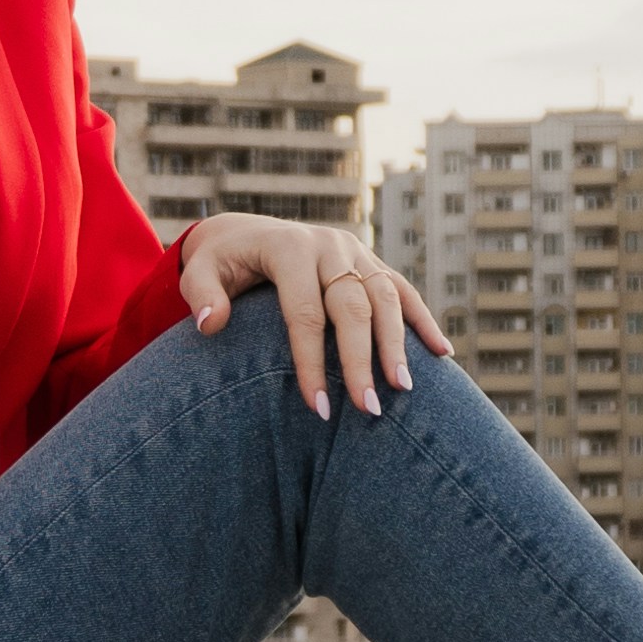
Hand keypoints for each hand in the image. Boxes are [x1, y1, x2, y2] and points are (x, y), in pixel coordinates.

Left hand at [174, 211, 451, 420]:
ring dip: (398, 343)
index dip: (312, 362)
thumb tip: (210, 324)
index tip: (317, 409)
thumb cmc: (223, 262)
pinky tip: (441, 354)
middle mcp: (329, 246)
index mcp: (289, 248)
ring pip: (385, 297)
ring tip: (404, 388)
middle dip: (361, 360)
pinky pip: (403, 290)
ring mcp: (355, 252)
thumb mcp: (201, 270)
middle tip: (369, 409)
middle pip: (352, 306)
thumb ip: (201, 294)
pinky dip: (423, 320)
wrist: (247, 232)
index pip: (305, 313)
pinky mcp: (370, 262)